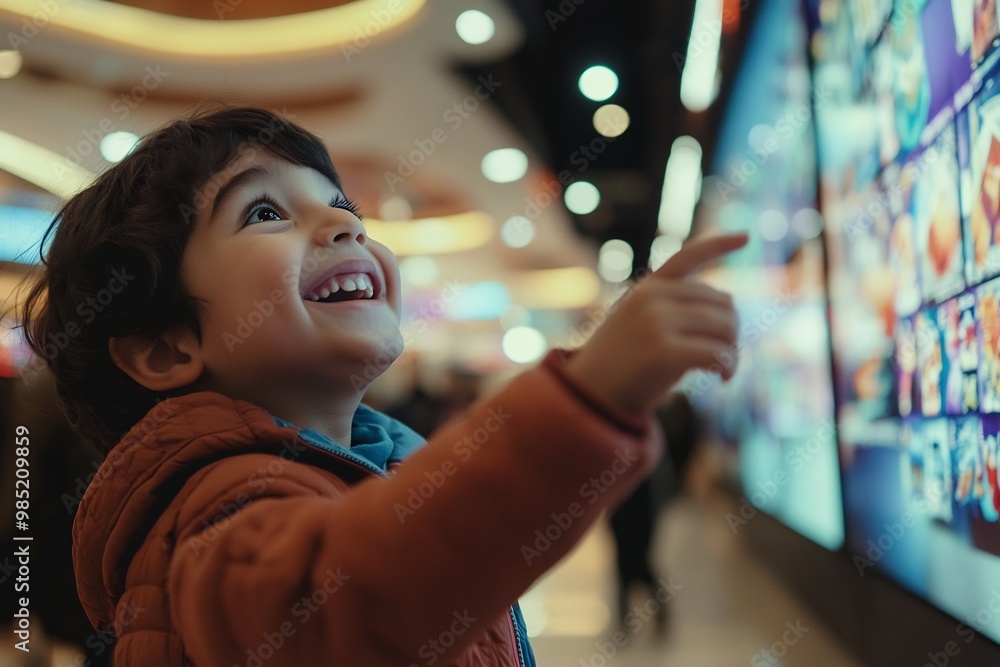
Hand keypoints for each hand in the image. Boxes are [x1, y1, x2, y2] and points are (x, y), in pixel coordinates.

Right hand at [563, 232, 748, 414]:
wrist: (588, 395)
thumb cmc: (620, 367)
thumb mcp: (639, 326)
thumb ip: (674, 312)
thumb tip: (729, 314)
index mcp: (647, 288)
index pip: (687, 257)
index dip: (719, 245)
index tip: (745, 237)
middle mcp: (652, 298)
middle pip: (723, 303)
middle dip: (731, 331)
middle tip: (724, 357)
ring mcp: (656, 321)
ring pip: (725, 327)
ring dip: (733, 351)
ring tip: (724, 369)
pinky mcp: (663, 350)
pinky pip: (717, 353)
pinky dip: (728, 367)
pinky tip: (724, 378)